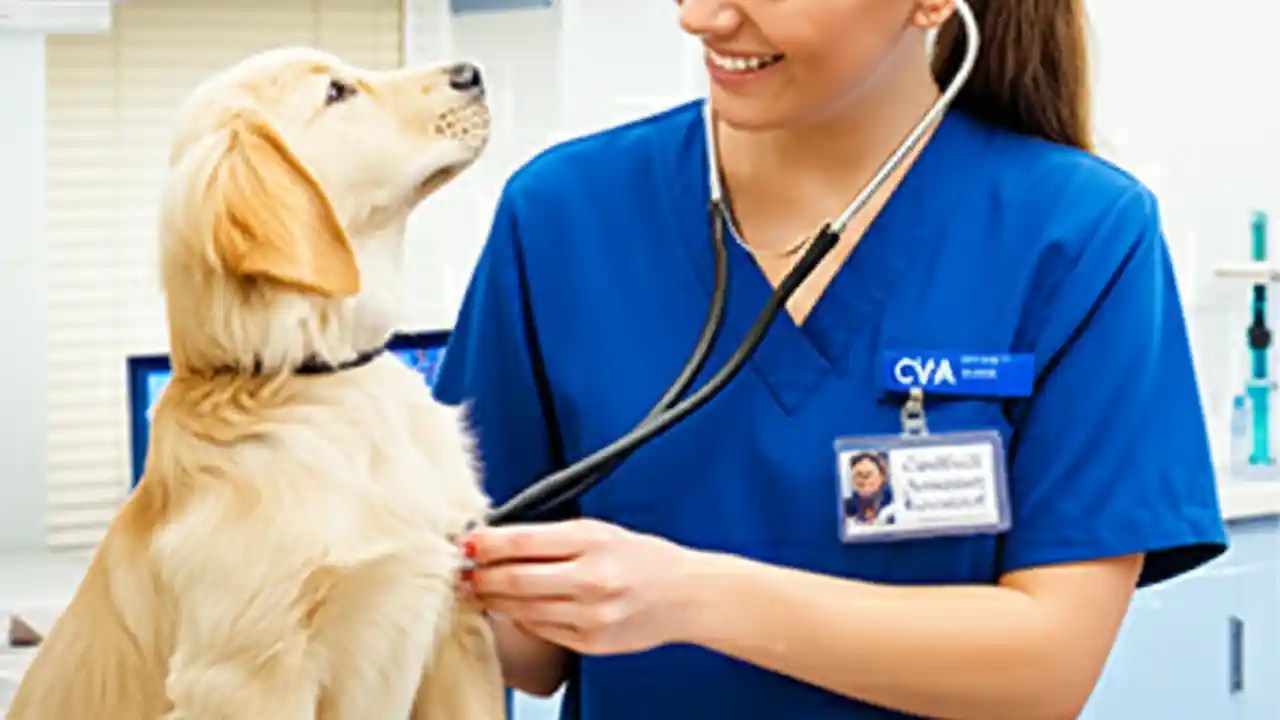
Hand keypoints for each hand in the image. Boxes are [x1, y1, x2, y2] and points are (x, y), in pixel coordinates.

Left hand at [459, 518, 700, 655]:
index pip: (524, 542)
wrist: (685, 596)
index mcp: (593, 542)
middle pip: (515, 580)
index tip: (466, 542)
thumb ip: (551, 538)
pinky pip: (539, 629)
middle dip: (480, 576)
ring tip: (480, 588)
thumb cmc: (642, 558)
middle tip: (462, 570)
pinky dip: (521, 617)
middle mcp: (592, 580)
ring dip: (493, 599)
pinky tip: (514, 607)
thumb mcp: (600, 532)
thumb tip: (497, 542)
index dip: (486, 544)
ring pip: (521, 609)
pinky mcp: (589, 643)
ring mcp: (591, 616)